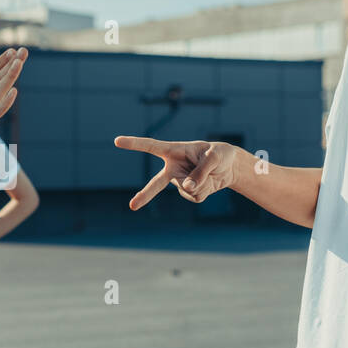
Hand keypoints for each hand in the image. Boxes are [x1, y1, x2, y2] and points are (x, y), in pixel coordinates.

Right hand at [113, 137, 239, 209]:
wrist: (230, 166)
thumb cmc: (220, 154)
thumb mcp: (214, 157)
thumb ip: (200, 172)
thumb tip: (188, 189)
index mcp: (174, 151)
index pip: (151, 147)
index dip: (134, 143)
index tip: (117, 141)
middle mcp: (173, 168)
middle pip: (156, 183)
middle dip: (144, 196)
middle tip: (132, 206)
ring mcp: (180, 181)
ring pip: (187, 189)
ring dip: (202, 183)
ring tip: (211, 173)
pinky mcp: (190, 193)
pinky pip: (196, 197)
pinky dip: (206, 191)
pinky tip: (209, 183)